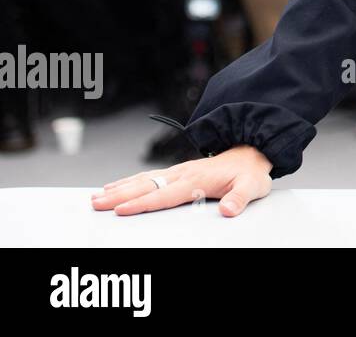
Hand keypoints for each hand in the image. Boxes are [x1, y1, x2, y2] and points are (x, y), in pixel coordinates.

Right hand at [91, 145, 273, 217]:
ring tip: (96, 196)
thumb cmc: (251, 172)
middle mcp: (184, 173)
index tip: (121, 210)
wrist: (253, 152)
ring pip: (143, 179)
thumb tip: (227, 210)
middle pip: (146, 186)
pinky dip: (129, 181)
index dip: (142, 203)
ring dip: (119, 188)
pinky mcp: (178, 172)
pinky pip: (148, 176)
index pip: (165, 195)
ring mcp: (179, 171)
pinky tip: (115, 186)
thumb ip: (239, 199)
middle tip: (96, 204)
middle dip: (119, 196)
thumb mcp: (252, 186)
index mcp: (197, 180)